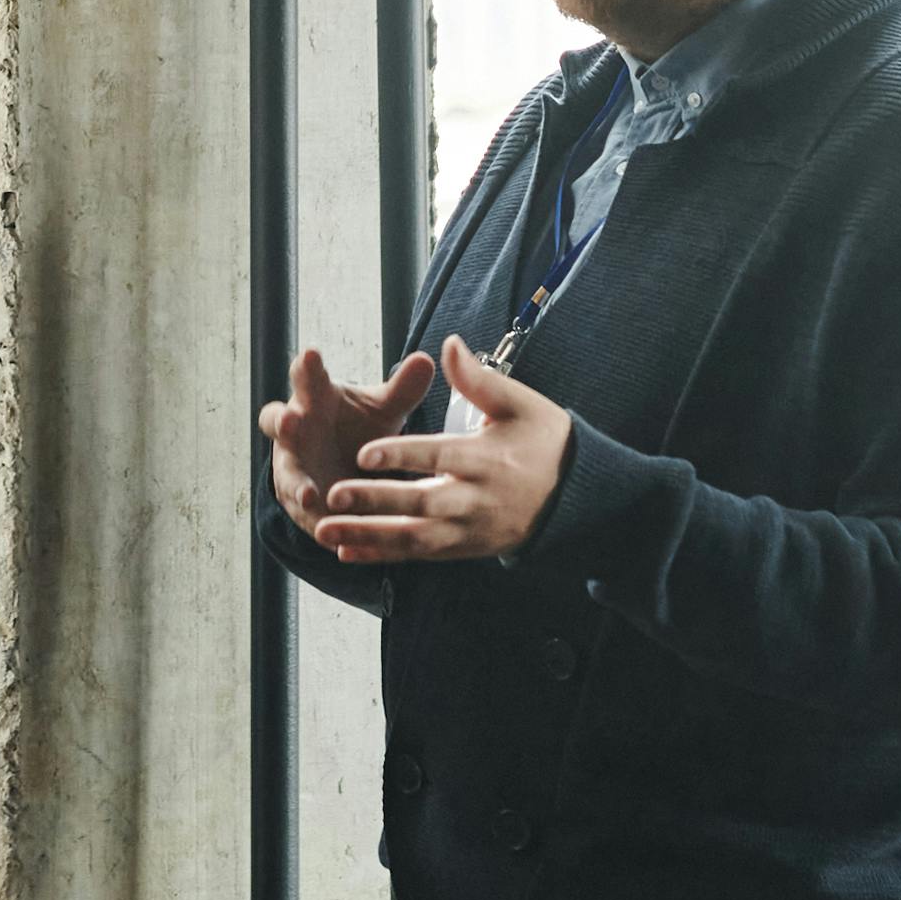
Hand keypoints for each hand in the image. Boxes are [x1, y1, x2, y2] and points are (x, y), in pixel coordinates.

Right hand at [261, 342, 433, 539]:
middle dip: (281, 422)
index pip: (306, 377)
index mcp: (314, 398)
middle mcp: (295, 430)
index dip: (306, 367)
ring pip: (287, 474)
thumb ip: (402, 389)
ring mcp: (292, 466)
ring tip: (309, 495)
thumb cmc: (360, 428)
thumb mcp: (382, 409)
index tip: (312, 354)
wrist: (347, 470)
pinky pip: (303, 512)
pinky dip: (315, 522)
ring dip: (296, 483)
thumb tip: (426, 359)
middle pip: (277, 421)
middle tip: (289, 422)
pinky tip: (330, 536)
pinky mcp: (299, 501)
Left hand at [311, 335, 572, 564]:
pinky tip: (346, 551)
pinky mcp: (463, 548)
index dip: (401, 456)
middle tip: (331, 494)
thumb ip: (479, 379)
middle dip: (374, 501)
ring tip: (324, 531)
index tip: (364, 453)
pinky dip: (382, 556)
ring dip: (367, 536)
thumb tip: (448, 344)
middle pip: (419, 502)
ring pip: (413, 537)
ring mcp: (468, 530)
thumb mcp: (520, 405)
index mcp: (485, 460)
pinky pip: (418, 555)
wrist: (576, 496)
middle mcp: (474, 499)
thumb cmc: (543, 442)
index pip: (437, 456)